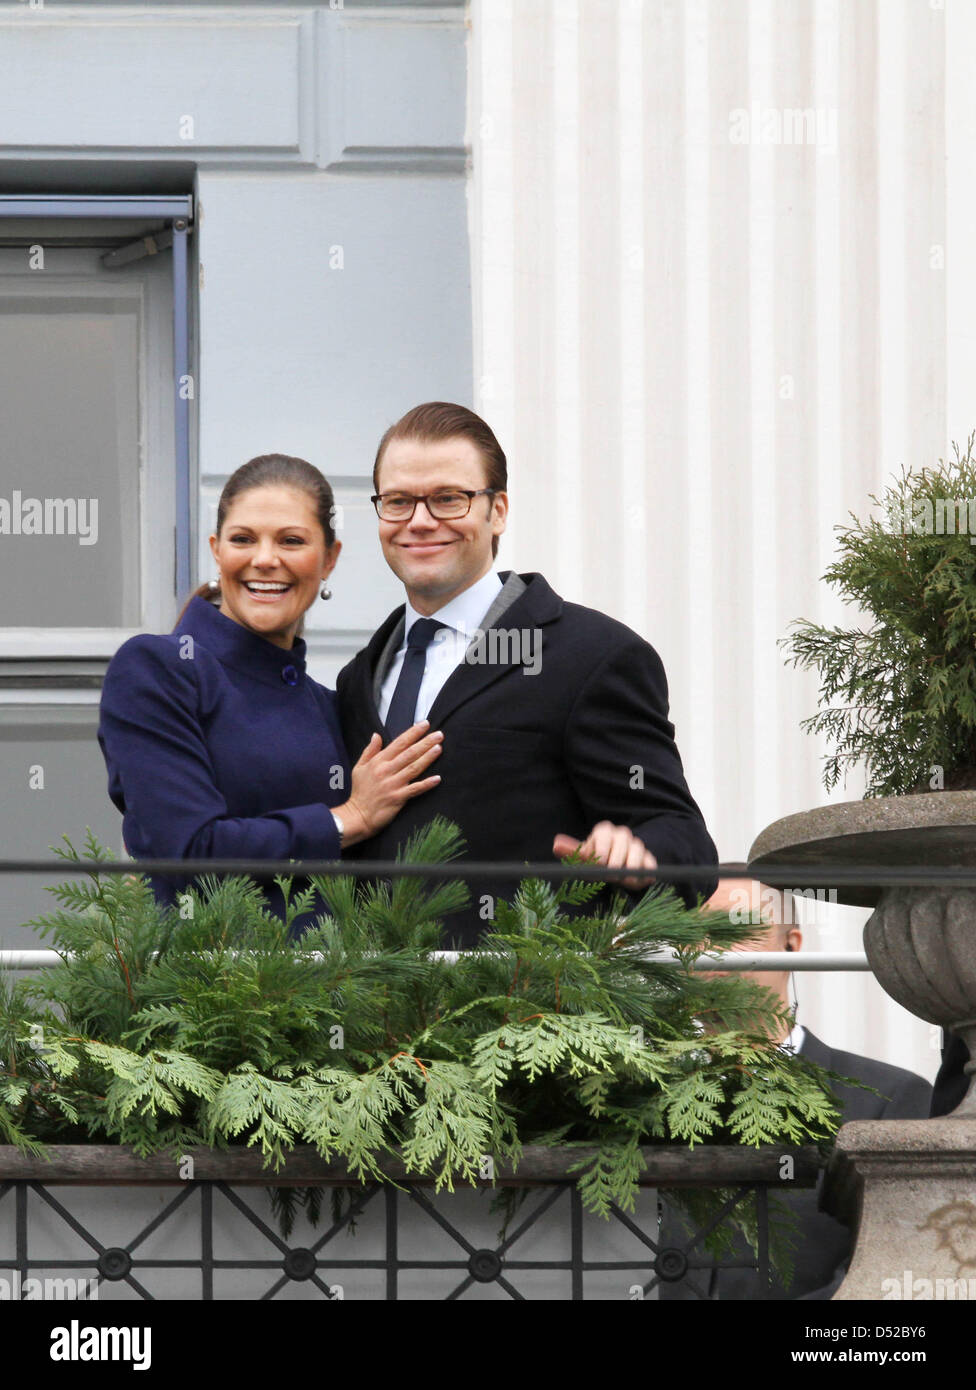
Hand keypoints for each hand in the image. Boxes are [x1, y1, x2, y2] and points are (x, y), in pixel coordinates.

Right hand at [336, 721, 442, 844]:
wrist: (358, 815)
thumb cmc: (359, 792)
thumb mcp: (359, 767)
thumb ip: (370, 750)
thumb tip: (376, 735)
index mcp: (379, 762)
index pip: (399, 743)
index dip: (413, 733)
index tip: (424, 725)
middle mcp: (387, 771)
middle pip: (409, 753)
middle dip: (425, 742)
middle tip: (439, 734)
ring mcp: (393, 784)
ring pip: (414, 768)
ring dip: (427, 758)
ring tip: (439, 748)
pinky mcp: (398, 798)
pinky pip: (415, 789)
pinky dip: (426, 784)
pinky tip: (437, 778)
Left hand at [553, 822, 656, 889]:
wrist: (612, 868)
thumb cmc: (595, 861)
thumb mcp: (582, 857)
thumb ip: (570, 851)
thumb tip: (556, 844)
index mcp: (604, 830)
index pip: (604, 837)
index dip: (602, 853)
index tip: (599, 866)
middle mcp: (622, 833)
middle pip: (621, 846)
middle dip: (615, 865)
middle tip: (610, 876)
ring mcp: (637, 845)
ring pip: (636, 855)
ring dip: (629, 871)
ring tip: (622, 880)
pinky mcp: (648, 858)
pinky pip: (649, 865)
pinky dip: (644, 875)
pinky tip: (636, 881)